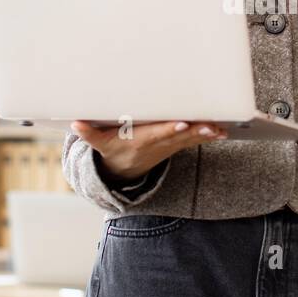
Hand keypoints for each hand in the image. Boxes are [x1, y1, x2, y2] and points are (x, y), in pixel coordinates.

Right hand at [70, 119, 227, 182]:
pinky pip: (194, 141)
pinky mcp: (176, 145)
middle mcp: (159, 145)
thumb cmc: (113, 151)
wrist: (125, 173)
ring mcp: (169, 147)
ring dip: (206, 134)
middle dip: (195, 131)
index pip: (158, 134)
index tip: (182, 123)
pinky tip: (222, 131)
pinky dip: (207, 136)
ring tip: (221, 129)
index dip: (170, 129)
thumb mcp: (100, 144)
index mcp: (142, 141)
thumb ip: (89, 134)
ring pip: (190, 140)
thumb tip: (75, 124)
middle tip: (211, 126)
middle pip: (179, 137)